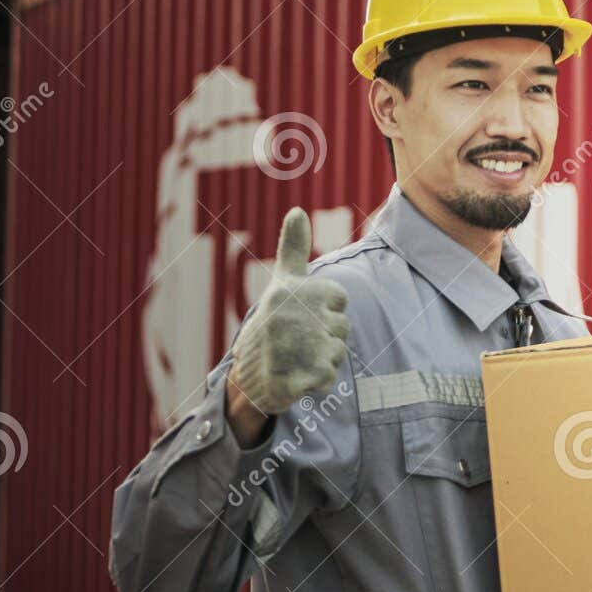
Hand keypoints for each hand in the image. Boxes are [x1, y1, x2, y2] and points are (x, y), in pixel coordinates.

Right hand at [227, 208, 349, 419]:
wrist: (248, 378)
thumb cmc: (272, 324)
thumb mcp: (283, 283)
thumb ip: (293, 248)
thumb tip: (298, 210)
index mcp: (294, 291)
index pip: (339, 298)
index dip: (325, 310)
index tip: (301, 315)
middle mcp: (295, 316)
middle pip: (343, 326)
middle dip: (326, 337)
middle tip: (296, 341)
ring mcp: (298, 347)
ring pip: (340, 351)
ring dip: (323, 359)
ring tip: (295, 359)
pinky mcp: (304, 376)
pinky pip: (331, 377)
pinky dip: (319, 382)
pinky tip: (297, 378)